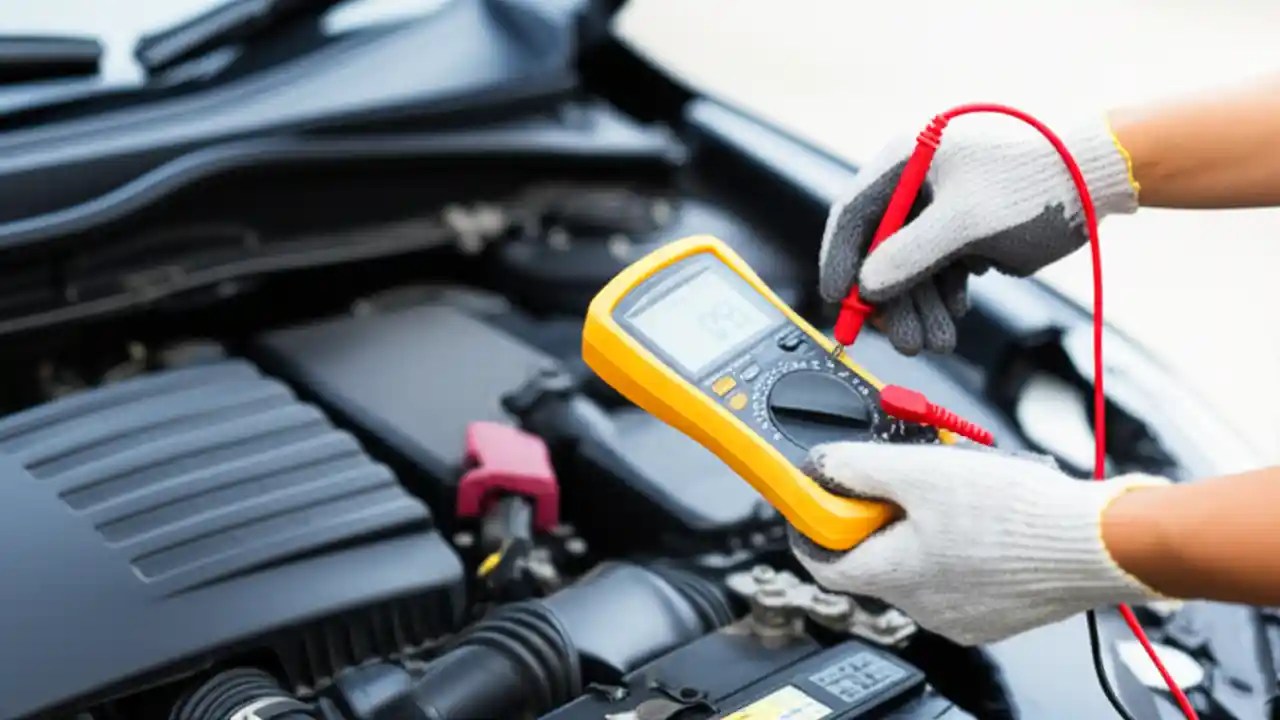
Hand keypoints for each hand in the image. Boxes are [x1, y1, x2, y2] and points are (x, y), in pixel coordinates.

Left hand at [790, 442, 1166, 645]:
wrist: (1097, 543)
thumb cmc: (1018, 514)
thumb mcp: (923, 470)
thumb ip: (861, 466)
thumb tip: (823, 464)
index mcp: (894, 577)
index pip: (822, 563)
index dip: (811, 528)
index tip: (814, 502)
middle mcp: (922, 606)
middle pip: (874, 559)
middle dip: (879, 517)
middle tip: (899, 480)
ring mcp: (962, 614)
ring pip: (920, 566)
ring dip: (922, 529)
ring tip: (952, 492)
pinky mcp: (997, 613)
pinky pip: (960, 576)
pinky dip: (959, 547)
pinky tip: (985, 518)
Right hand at [820, 116, 1137, 354]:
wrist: (1092, 188)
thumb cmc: (1031, 191)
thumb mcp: (966, 225)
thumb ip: (910, 254)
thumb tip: (865, 286)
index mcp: (908, 162)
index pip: (854, 211)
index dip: (840, 257)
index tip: (837, 298)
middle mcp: (915, 185)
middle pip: (880, 249)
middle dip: (892, 300)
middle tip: (901, 341)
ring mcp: (937, 210)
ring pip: (910, 268)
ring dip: (919, 308)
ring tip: (938, 343)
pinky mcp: (959, 233)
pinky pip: (936, 272)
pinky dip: (941, 297)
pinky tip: (956, 315)